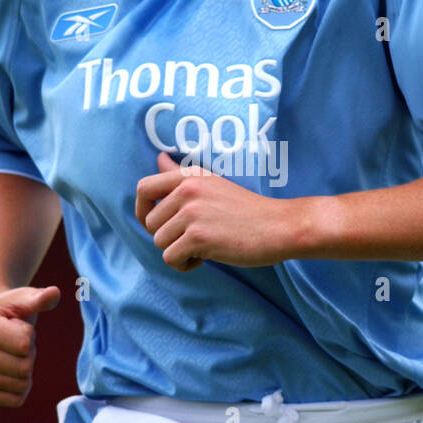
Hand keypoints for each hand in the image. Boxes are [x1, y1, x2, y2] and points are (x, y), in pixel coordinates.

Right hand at [0, 284, 59, 406]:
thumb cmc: (8, 310)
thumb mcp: (22, 299)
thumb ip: (39, 298)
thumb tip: (54, 293)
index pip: (24, 344)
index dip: (30, 334)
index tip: (17, 326)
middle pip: (23, 368)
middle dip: (29, 354)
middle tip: (18, 343)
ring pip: (20, 385)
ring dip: (25, 370)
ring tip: (12, 354)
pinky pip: (15, 400)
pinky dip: (21, 388)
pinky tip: (10, 372)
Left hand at [135, 151, 295, 271]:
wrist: (280, 226)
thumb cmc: (247, 210)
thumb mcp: (213, 184)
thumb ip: (180, 175)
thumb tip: (159, 158)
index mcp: (189, 176)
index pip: (143, 188)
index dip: (142, 210)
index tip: (154, 223)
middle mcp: (187, 190)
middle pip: (151, 223)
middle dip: (167, 237)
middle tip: (193, 239)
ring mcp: (192, 213)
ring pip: (159, 242)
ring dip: (178, 252)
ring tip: (202, 248)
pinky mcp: (198, 237)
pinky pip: (171, 259)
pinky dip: (185, 265)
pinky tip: (205, 259)